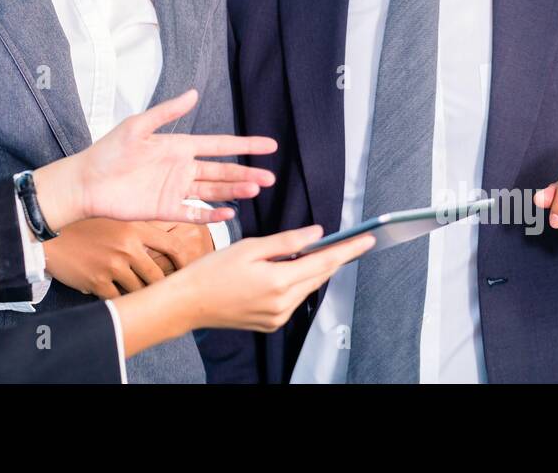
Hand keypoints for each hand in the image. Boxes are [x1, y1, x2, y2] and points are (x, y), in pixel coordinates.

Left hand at [32, 89, 276, 230]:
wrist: (86, 183)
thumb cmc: (108, 151)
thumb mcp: (137, 126)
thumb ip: (167, 112)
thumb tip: (193, 92)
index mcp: (179, 146)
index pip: (219, 145)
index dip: (244, 145)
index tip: (269, 145)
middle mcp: (182, 168)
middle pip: (222, 171)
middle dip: (247, 173)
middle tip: (270, 177)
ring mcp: (176, 190)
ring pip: (214, 191)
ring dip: (234, 191)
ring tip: (256, 190)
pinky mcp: (166, 210)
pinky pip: (194, 213)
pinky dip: (212, 214)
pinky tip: (230, 213)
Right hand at [44, 219, 193, 297]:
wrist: (50, 234)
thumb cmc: (85, 224)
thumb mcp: (115, 217)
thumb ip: (139, 227)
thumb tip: (165, 241)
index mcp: (135, 228)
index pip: (173, 246)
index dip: (184, 261)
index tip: (187, 270)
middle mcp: (127, 246)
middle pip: (157, 275)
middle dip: (161, 286)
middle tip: (163, 291)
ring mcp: (112, 265)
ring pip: (138, 290)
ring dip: (137, 293)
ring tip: (135, 293)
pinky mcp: (97, 281)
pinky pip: (117, 298)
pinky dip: (117, 299)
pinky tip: (114, 294)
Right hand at [112, 226, 375, 353]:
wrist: (189, 303)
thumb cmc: (213, 271)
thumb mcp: (250, 246)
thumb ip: (287, 241)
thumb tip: (317, 235)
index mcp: (279, 282)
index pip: (324, 262)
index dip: (348, 250)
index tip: (368, 240)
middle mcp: (283, 304)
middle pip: (319, 276)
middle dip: (335, 258)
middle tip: (350, 241)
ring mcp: (278, 317)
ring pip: (307, 288)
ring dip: (313, 270)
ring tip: (316, 251)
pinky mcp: (271, 323)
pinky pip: (294, 299)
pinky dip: (298, 282)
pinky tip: (291, 269)